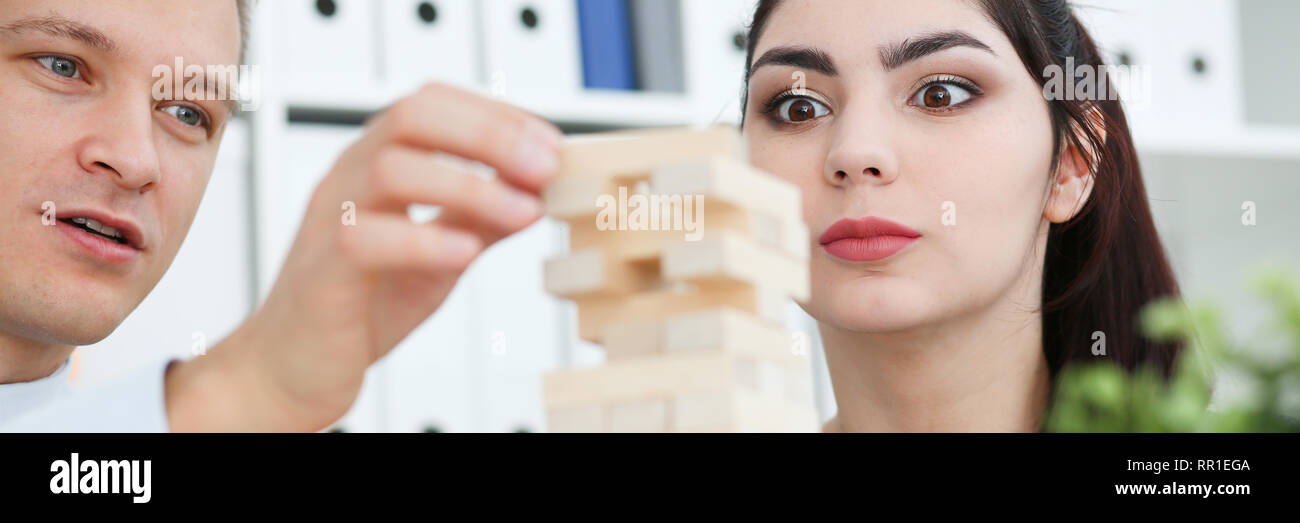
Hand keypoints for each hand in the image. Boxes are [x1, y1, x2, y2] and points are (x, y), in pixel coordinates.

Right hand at [165, 83, 562, 430]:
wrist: (291, 368)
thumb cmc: (359, 305)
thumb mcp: (439, 253)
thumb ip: (480, 218)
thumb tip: (537, 191)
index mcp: (377, 163)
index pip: (434, 105)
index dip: (498, 116)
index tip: (552, 145)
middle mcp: (350, 178)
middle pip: (413, 118)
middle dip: (489, 135)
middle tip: (544, 167)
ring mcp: (331, 220)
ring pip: (391, 171)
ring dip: (470, 186)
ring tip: (523, 212)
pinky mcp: (323, 273)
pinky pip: (365, 239)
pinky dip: (424, 240)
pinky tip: (466, 252)